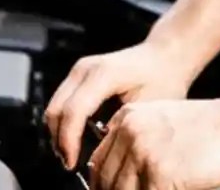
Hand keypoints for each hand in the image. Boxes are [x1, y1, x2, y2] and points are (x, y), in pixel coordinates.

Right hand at [44, 41, 195, 170]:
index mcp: (104, 73)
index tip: (72, 163)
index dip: (69, 140)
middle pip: (57, 109)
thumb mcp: (148, 108)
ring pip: (54, 106)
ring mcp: (79, 69)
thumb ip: (123, 127)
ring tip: (71, 155)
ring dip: (58, 132)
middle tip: (69, 163)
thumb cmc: (163, 80)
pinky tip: (75, 139)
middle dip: (59, 139)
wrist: (164, 56)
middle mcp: (85, 68)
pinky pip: (61, 101)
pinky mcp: (78, 74)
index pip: (75, 111)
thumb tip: (101, 152)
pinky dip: (63, 122)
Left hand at [89, 98, 219, 189]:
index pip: (99, 163)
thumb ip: (138, 144)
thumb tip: (119, 180)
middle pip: (105, 181)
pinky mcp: (159, 173)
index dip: (105, 186)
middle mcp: (130, 131)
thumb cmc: (215, 128)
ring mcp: (143, 151)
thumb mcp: (165, 124)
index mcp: (129, 117)